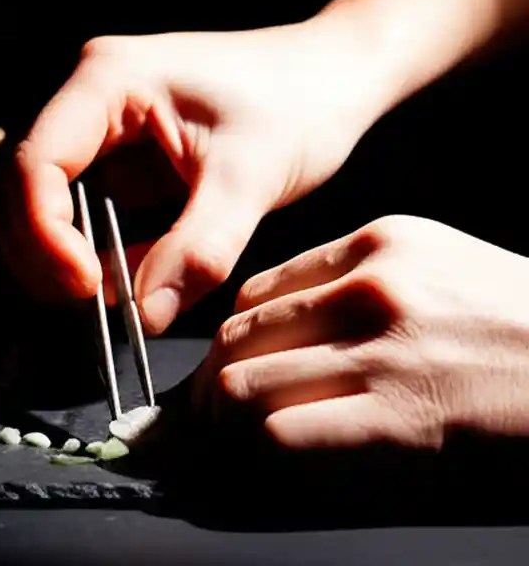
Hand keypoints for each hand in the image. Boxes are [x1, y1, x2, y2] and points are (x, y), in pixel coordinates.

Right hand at [0, 18, 390, 333]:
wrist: (330, 75)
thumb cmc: (299, 103)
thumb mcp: (253, 178)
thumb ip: (200, 249)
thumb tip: (145, 317)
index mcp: (107, 79)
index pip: (35, 163)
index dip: (46, 233)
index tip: (87, 287)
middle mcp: (83, 95)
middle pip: (13, 185)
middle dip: (39, 251)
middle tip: (89, 303)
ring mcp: (88, 124)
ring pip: (27, 200)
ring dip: (48, 254)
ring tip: (101, 295)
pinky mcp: (104, 154)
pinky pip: (62, 209)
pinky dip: (75, 250)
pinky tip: (114, 278)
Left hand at [195, 214, 528, 450]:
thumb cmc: (523, 330)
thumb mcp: (441, 269)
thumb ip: (358, 284)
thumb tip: (277, 327)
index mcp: (378, 244)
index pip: (254, 294)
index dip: (230, 342)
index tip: (227, 370)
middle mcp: (371, 288)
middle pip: (236, 339)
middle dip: (212, 385)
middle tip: (211, 418)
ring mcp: (383, 352)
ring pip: (241, 387)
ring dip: (226, 425)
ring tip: (233, 445)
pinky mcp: (399, 418)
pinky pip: (280, 435)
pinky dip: (262, 454)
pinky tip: (272, 463)